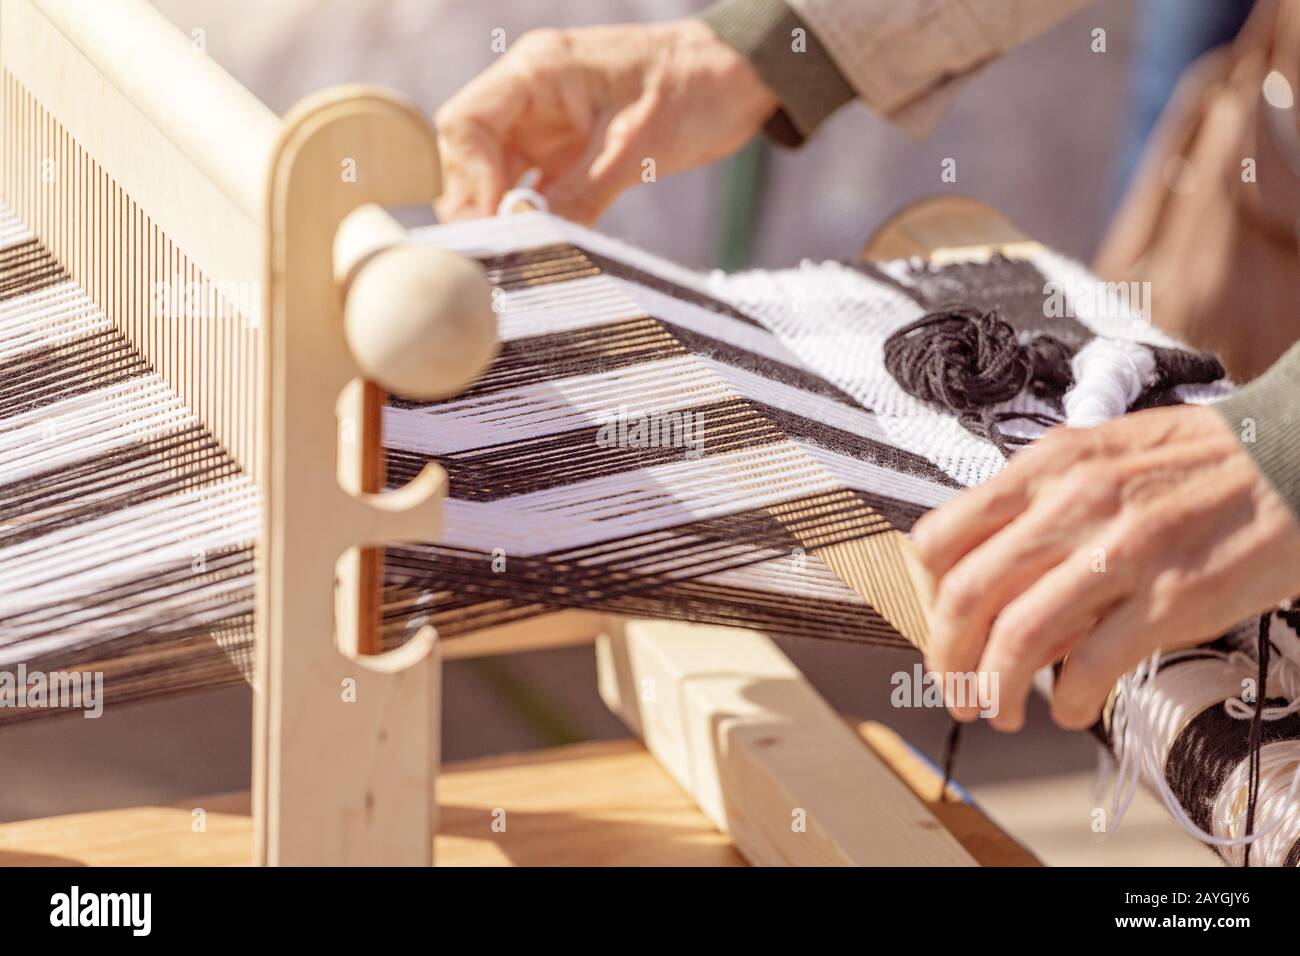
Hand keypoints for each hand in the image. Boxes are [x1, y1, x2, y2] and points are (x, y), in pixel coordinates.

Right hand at [434, 20, 777, 223]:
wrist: (742, 76)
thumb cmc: (696, 87)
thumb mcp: (637, 148)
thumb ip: (580, 195)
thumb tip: (531, 241)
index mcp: (539, 71)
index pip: (466, 123)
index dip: (468, 180)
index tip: (492, 226)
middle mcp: (532, 95)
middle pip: (470, 153)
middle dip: (475, 205)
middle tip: (494, 256)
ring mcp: (547, 124)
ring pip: (495, 176)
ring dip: (500, 216)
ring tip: (511, 261)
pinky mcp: (567, 151)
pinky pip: (531, 187)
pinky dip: (529, 218)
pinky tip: (535, 248)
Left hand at [911, 404, 1299, 732]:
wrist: (1295, 456)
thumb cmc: (1196, 462)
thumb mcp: (1100, 459)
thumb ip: (1040, 513)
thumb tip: (999, 591)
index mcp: (1044, 467)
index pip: (939, 539)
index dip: (924, 600)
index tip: (939, 630)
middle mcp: (1070, 504)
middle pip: (965, 597)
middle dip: (946, 660)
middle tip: (955, 691)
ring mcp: (1119, 552)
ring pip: (1016, 637)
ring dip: (994, 690)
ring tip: (1000, 711)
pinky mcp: (1169, 600)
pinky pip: (1090, 666)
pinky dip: (1069, 702)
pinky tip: (1072, 709)